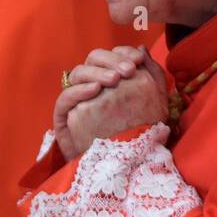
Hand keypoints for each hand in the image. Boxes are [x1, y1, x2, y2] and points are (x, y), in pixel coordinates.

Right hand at [52, 46, 149, 161]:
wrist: (121, 167)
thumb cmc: (137, 135)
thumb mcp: (152, 103)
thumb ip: (151, 75)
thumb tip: (142, 48)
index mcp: (109, 79)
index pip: (110, 56)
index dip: (122, 53)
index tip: (138, 59)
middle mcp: (91, 85)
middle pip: (93, 59)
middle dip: (111, 61)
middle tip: (129, 70)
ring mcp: (76, 99)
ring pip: (79, 73)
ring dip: (97, 72)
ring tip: (115, 79)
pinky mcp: (63, 115)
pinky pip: (65, 97)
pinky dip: (79, 90)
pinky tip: (95, 90)